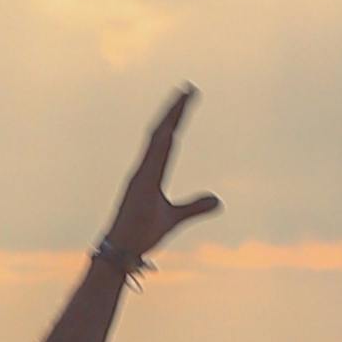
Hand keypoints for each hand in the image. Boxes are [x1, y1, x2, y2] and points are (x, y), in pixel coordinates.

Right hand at [96, 87, 219, 276]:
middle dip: (175, 110)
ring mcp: (140, 176)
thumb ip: (195, 207)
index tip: (186, 100)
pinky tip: (171, 130)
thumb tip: (219, 200)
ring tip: (182, 99)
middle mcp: (143, 169)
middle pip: (161, 132)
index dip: (176, 119)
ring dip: (170, 119)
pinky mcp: (139, 187)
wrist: (122, 253)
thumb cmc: (143, 234)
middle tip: (189, 88)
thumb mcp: (176, 218)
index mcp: (150, 173)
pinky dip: (160, 144)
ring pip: (157, 140)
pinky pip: (152, 162)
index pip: (166, 139)